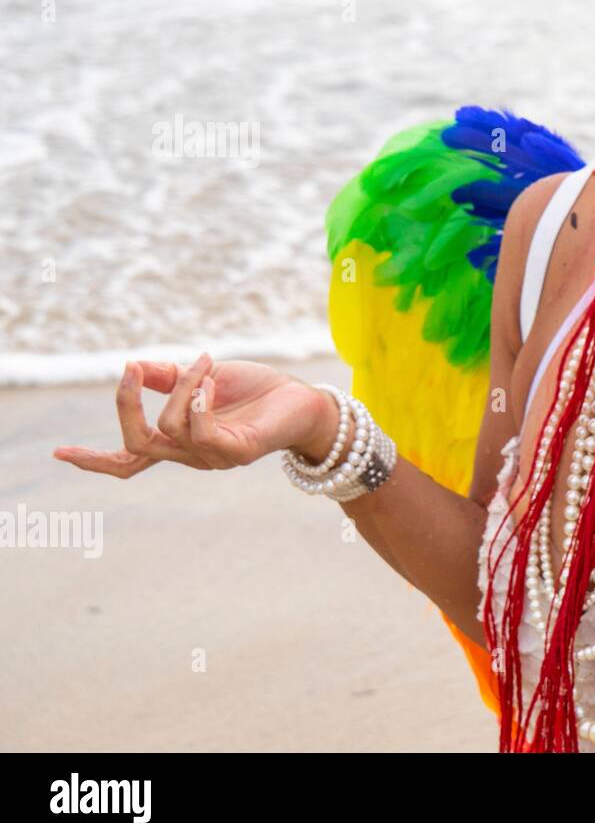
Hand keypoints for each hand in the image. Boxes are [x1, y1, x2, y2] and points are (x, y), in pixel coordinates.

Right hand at [52, 354, 337, 477]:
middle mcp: (192, 456)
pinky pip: (200, 431)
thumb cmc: (259, 390)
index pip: (130, 460)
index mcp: (180, 442)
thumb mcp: (206, 377)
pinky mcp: (236, 452)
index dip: (94, 459)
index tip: (58, 453)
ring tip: (205, 362)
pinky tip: (210, 381)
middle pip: (137, 446)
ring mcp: (213, 457)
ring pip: (169, 429)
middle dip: (126, 405)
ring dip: (181, 386)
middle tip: (132, 369)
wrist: (307, 400)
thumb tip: (134, 366)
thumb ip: (170, 377)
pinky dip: (197, 401)